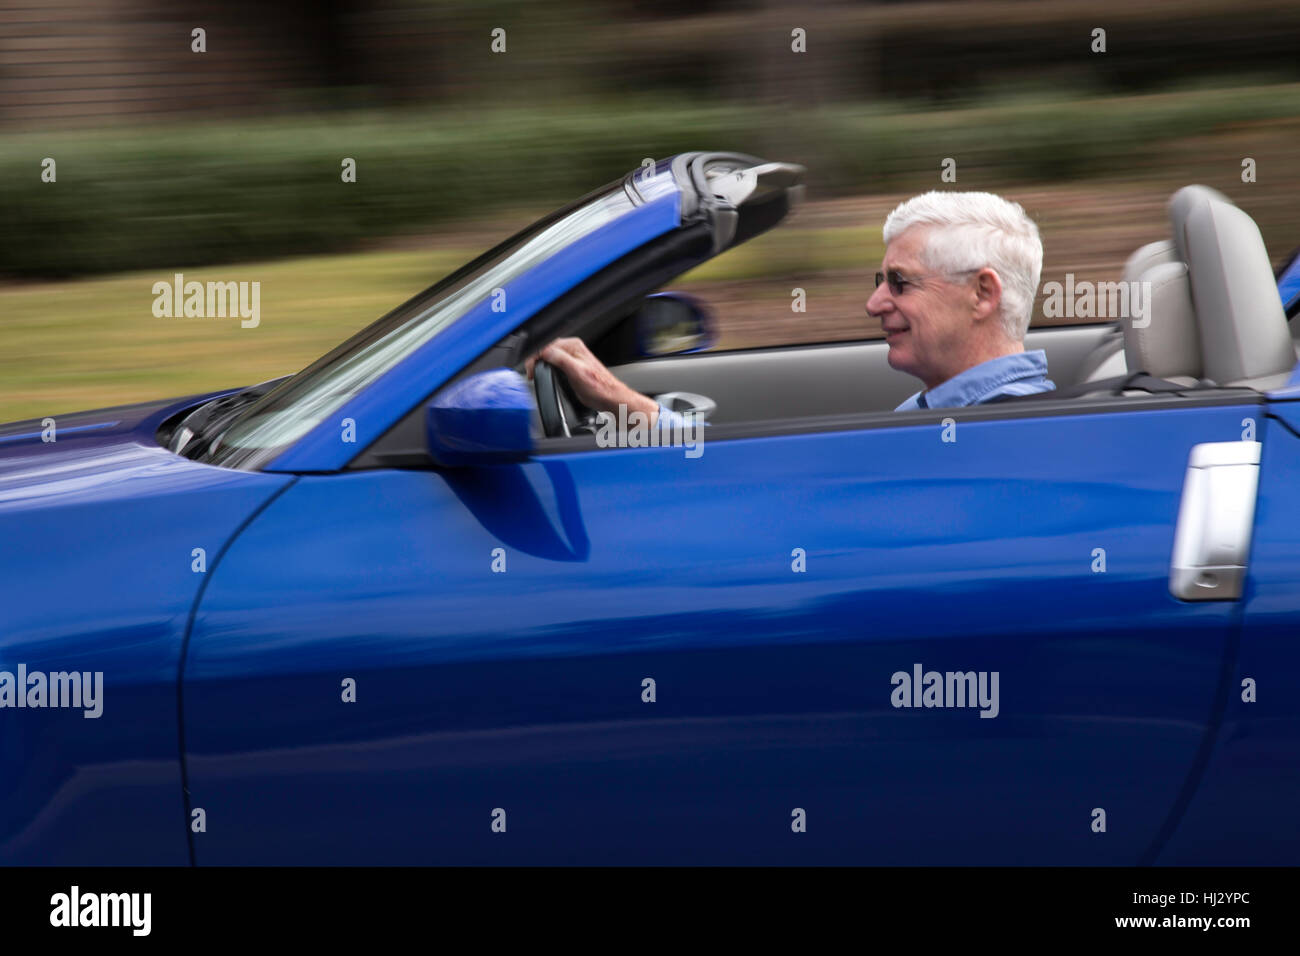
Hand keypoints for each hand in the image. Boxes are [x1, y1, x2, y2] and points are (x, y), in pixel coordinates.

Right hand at [526, 337, 659, 423]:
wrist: (610, 398)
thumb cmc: (598, 388)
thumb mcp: (577, 372)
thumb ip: (560, 359)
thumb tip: (545, 353)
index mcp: (573, 346)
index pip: (546, 345)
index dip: (534, 357)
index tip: (530, 370)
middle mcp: (573, 348)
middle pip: (546, 349)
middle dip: (535, 360)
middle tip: (530, 374)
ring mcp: (573, 356)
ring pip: (549, 356)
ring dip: (540, 363)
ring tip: (534, 374)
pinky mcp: (572, 365)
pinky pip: (554, 362)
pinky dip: (547, 367)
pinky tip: (546, 374)